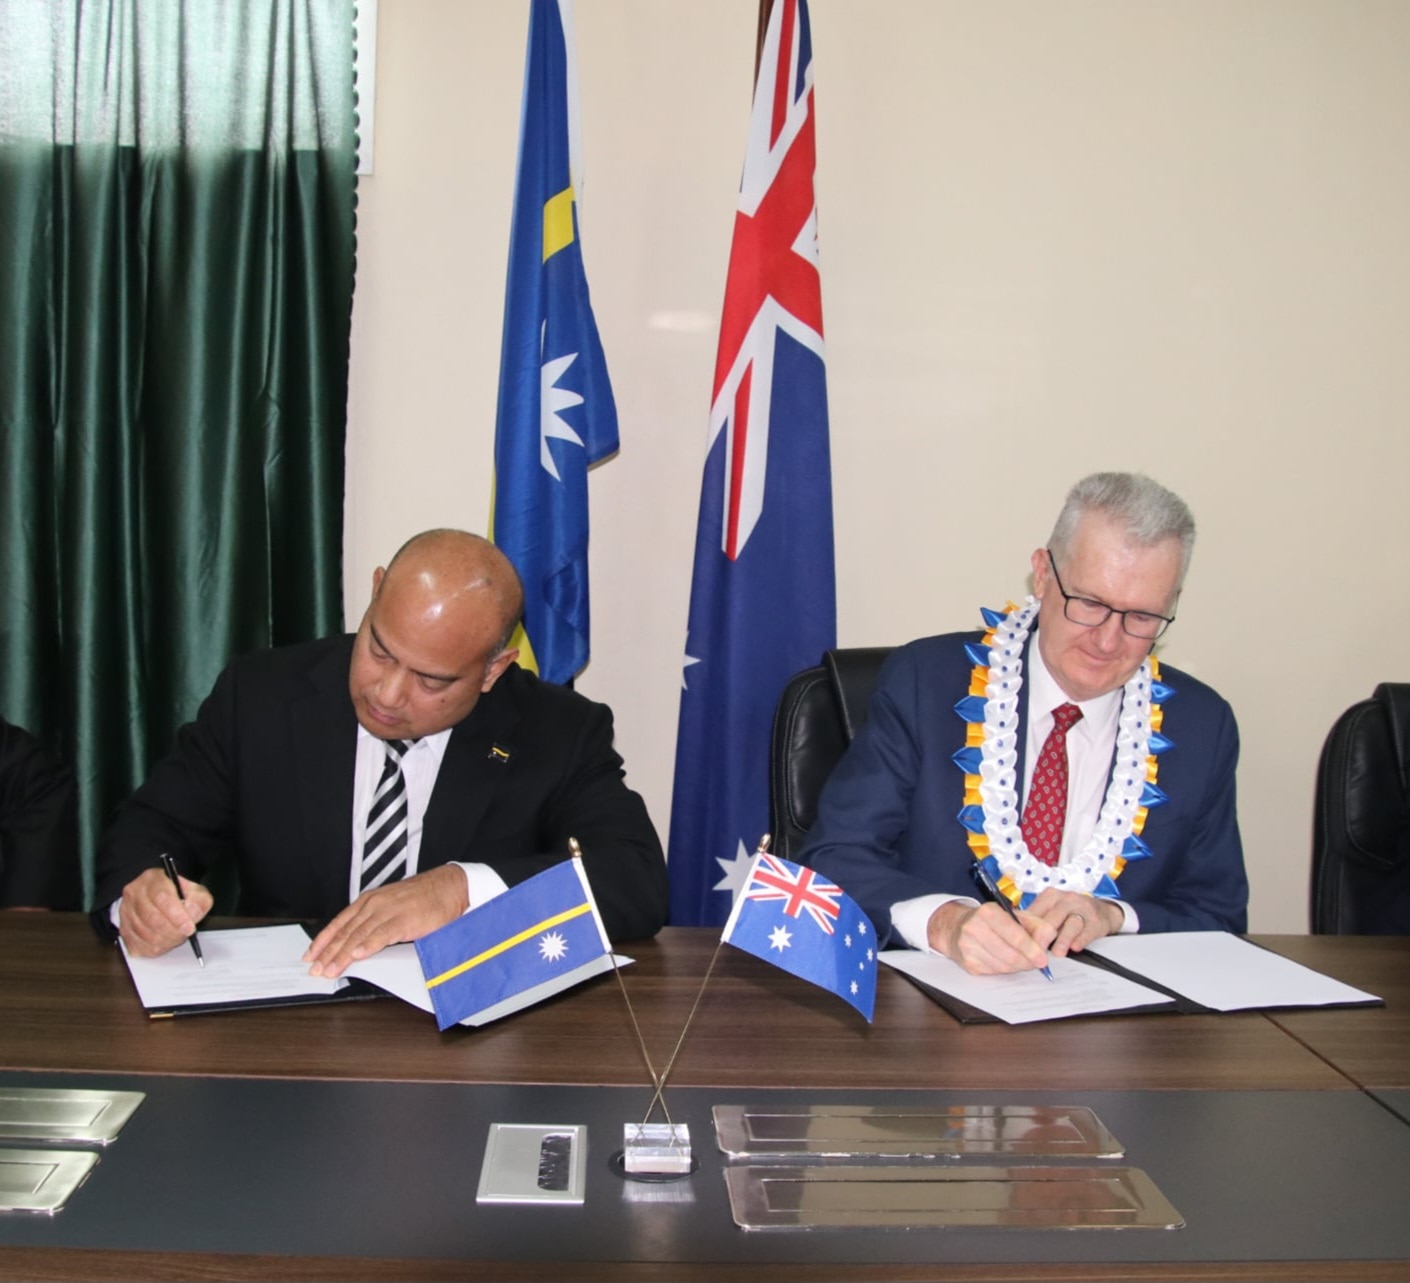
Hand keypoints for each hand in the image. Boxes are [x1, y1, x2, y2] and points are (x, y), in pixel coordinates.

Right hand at [118, 867, 213, 956]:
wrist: (158, 897)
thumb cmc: (177, 894)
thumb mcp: (194, 890)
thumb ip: (199, 900)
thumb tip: (192, 913)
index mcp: (152, 879)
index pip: (162, 898)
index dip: (177, 916)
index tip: (189, 927)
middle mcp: (134, 894)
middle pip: (152, 919)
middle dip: (173, 931)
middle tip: (185, 933)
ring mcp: (126, 912)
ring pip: (145, 935)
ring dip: (166, 940)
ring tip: (177, 936)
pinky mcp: (124, 929)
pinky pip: (139, 946)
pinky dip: (156, 948)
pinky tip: (166, 942)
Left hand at [304, 864, 467, 977]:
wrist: (449, 887)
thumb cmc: (424, 898)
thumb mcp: (392, 906)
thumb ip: (375, 922)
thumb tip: (358, 943)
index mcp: (370, 901)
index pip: (339, 923)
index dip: (323, 940)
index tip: (311, 955)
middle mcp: (375, 904)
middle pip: (345, 931)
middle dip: (328, 953)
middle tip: (316, 969)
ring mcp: (388, 911)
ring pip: (359, 935)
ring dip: (343, 955)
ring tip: (331, 969)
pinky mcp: (404, 920)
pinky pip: (382, 935)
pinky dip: (368, 945)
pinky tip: (358, 955)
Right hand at [926, 899, 1055, 974]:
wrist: (956, 927)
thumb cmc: (992, 921)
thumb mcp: (1015, 915)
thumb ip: (1036, 925)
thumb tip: (1048, 939)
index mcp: (988, 911)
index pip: (1015, 935)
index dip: (1032, 949)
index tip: (1043, 959)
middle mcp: (974, 928)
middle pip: (1011, 955)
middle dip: (1027, 961)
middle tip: (1036, 963)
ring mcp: (968, 947)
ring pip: (1004, 966)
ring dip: (1017, 966)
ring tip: (1021, 959)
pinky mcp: (968, 963)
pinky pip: (995, 972)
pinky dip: (1005, 969)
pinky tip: (1005, 960)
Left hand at [1022, 890, 1122, 956]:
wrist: (1102, 911)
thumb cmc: (1070, 913)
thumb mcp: (1052, 911)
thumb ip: (1036, 921)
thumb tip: (1014, 936)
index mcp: (1050, 896)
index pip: (1035, 914)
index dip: (1026, 931)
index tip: (1020, 946)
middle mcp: (1066, 899)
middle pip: (1050, 919)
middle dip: (1042, 938)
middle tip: (1036, 953)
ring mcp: (1082, 909)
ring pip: (1070, 923)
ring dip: (1063, 940)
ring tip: (1057, 953)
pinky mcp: (1096, 921)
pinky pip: (1087, 931)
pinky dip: (1080, 940)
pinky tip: (1075, 947)